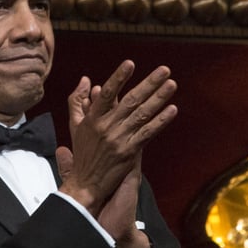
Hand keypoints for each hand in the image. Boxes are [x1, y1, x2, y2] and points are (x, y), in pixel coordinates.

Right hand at [56, 60, 176, 218]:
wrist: (85, 184)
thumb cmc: (82, 153)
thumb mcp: (75, 126)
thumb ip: (78, 101)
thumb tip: (86, 79)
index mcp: (92, 119)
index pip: (107, 94)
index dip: (118, 78)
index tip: (130, 63)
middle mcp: (106, 127)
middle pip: (130, 100)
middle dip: (149, 83)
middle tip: (164, 70)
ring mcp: (118, 140)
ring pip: (142, 114)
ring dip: (159, 98)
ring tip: (171, 84)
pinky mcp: (129, 152)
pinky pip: (148, 133)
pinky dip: (160, 121)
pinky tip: (172, 110)